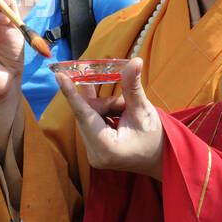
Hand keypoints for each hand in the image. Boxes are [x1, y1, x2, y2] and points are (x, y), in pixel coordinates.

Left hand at [57, 57, 162, 179]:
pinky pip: (92, 122)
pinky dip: (105, 114)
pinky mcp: (94, 149)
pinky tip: (120, 116)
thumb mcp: (143, 111)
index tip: (59, 76)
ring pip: (91, 116)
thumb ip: (132, 87)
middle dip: (106, 103)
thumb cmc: (156, 139)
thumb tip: (134, 62)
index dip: (71, 93)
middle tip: (126, 106)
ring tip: (128, 115)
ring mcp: (93, 153)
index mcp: (106, 148)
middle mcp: (95, 154)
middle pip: (88, 114)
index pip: (84, 115)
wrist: (162, 159)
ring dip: (109, 109)